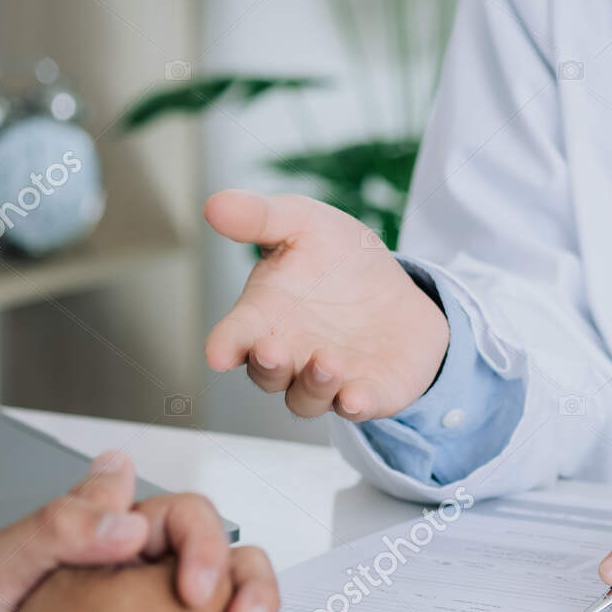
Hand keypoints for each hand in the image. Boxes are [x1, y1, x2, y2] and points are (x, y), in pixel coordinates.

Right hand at [204, 190, 449, 419]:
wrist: (397, 286)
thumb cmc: (337, 258)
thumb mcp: (304, 224)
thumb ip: (261, 218)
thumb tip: (214, 204)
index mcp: (264, 318)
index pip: (234, 337)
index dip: (224, 345)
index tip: (218, 352)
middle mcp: (290, 355)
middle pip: (267, 375)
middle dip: (267, 366)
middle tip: (272, 350)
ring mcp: (328, 380)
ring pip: (307, 398)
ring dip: (313, 385)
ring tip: (326, 360)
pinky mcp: (369, 392)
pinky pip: (357, 407)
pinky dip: (355, 406)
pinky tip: (356, 397)